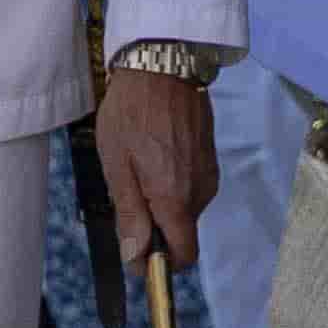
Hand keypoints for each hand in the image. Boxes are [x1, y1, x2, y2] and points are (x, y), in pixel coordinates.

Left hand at [92, 62, 215, 271]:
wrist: (163, 66)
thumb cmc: (132, 113)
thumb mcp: (117, 166)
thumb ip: (130, 216)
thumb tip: (136, 259)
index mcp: (176, 199)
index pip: (183, 256)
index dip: (159, 262)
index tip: (136, 249)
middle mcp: (200, 192)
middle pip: (181, 232)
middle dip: (156, 225)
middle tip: (128, 189)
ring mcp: (209, 173)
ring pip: (185, 209)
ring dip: (163, 201)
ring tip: (139, 164)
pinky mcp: (210, 157)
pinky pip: (192, 186)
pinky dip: (173, 181)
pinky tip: (155, 153)